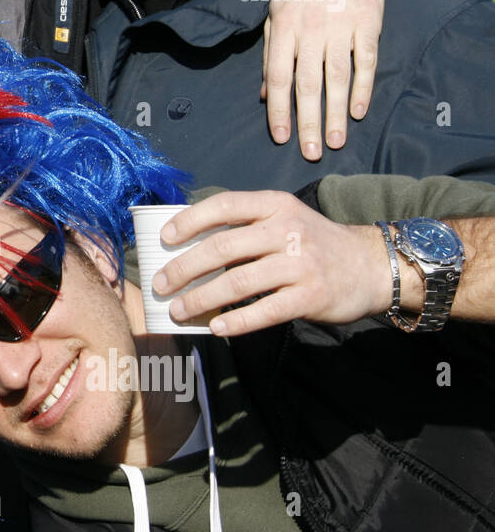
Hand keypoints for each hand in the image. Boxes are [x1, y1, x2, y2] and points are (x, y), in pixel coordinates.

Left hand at [152, 191, 387, 335]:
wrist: (371, 265)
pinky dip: (236, 322)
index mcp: (275, 205)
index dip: (190, 220)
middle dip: (184, 268)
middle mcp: (287, 230)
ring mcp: (300, 264)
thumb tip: (189, 243)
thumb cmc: (313, 243)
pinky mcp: (311, 296)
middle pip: (222, 247)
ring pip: (237, 282)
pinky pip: (264, 311)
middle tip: (161, 284)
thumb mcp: (285, 218)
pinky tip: (215, 327)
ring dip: (200, 298)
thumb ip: (246, 225)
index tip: (164, 238)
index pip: (225, 205)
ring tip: (178, 310)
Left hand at [261, 0, 382, 160]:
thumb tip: (266, 94)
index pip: (279, 78)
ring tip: (336, 141)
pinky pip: (364, 61)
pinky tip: (358, 112)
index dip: (279, 111)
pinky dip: (362, 88)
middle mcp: (310, 29)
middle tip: (311, 152)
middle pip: (307, 84)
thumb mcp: (276, 13)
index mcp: (283, 28)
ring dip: (336, 113)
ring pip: (336, 78)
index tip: (281, 138)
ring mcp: (340, 26)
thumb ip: (271, 53)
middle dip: (308, 122)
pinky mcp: (367, 22)